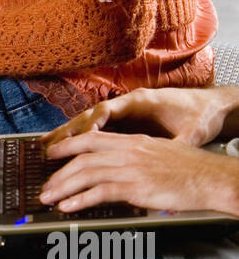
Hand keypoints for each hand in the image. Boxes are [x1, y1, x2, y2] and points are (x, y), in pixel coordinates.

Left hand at [39, 126, 238, 217]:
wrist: (210, 177)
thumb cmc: (190, 168)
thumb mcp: (159, 153)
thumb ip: (135, 157)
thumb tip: (119, 167)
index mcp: (132, 141)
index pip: (91, 139)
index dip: (67, 144)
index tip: (50, 152)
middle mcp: (127, 151)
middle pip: (82, 158)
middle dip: (58, 173)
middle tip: (43, 186)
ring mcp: (131, 168)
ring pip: (86, 174)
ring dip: (62, 187)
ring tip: (48, 198)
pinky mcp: (136, 187)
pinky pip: (100, 192)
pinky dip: (80, 199)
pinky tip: (68, 206)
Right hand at [42, 85, 233, 151]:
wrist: (212, 106)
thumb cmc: (201, 116)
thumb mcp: (191, 133)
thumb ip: (174, 144)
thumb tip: (166, 157)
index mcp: (140, 101)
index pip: (107, 111)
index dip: (88, 124)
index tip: (75, 138)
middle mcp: (128, 104)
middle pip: (90, 115)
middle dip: (67, 130)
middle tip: (47, 145)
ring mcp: (125, 111)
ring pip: (89, 121)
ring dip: (68, 134)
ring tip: (45, 146)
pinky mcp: (126, 120)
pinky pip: (97, 129)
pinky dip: (80, 137)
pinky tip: (66, 147)